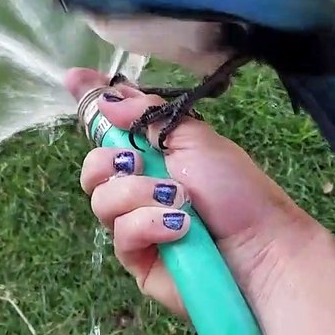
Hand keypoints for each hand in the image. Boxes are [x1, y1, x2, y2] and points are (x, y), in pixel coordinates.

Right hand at [67, 67, 334, 334]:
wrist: (260, 244)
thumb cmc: (236, 190)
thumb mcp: (194, 138)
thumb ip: (145, 115)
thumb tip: (106, 96)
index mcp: (152, 152)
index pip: (111, 124)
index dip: (91, 102)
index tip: (73, 78)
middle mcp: (138, 186)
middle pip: (92, 166)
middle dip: (108, 158)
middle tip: (136, 161)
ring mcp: (135, 222)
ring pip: (100, 200)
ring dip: (137, 194)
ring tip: (176, 199)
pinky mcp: (137, 257)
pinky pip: (120, 234)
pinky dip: (148, 224)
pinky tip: (180, 226)